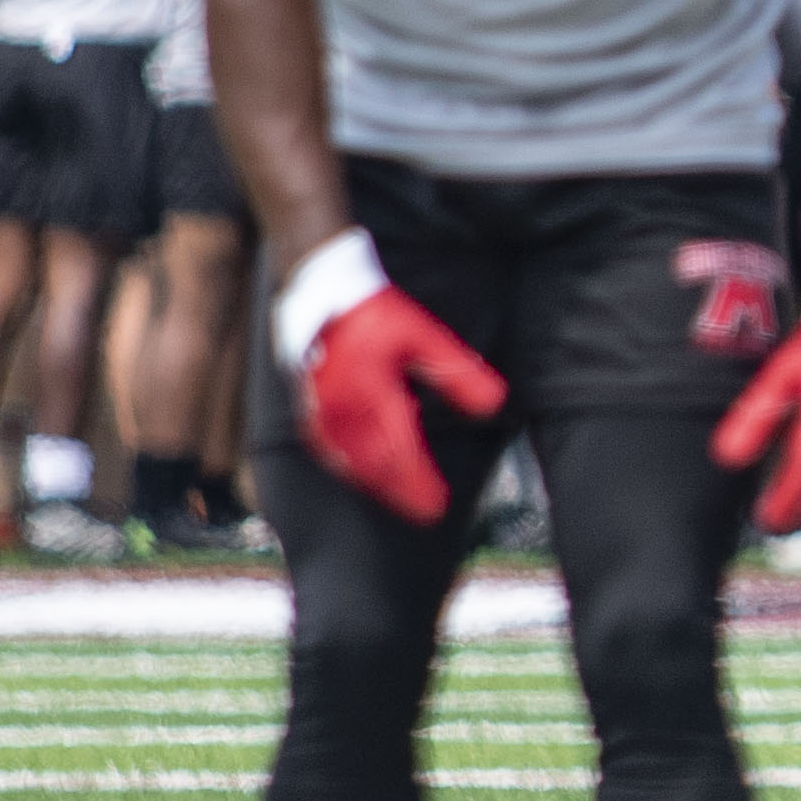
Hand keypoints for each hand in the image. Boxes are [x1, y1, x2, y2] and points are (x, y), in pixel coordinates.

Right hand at [276, 232, 506, 523]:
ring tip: (395, 496)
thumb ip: (456, 372)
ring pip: (347, 458)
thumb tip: (493, 405)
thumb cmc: (374, 311)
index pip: (400, 451)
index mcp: (373, 394)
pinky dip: (342, 463)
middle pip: (373, 463)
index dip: (418, 482)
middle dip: (399, 490)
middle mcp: (342, 408)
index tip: (438, 506)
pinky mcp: (306, 402)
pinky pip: (323, 444)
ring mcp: (319, 408)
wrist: (319, 289)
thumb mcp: (424, 336)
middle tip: (423, 511)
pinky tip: (354, 469)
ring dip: (372, 481)